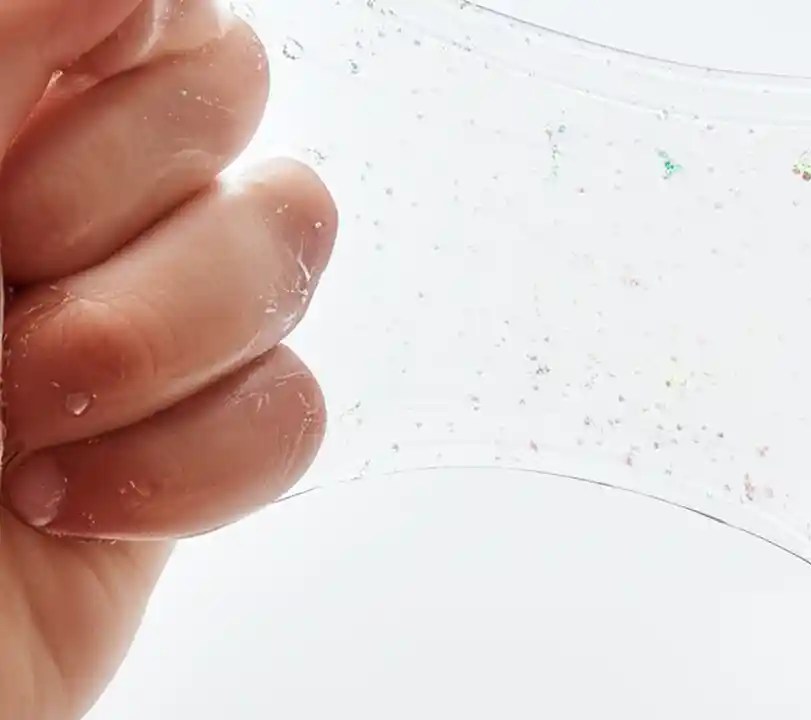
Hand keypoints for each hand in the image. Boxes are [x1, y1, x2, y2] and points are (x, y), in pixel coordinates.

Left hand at [0, 2, 334, 717]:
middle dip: (115, 212)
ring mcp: (149, 323)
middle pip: (238, 97)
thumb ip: (0, 51)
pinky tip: (83, 501)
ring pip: (292, 242)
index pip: (150, 9)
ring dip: (161, 345)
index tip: (25, 144)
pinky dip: (200, 467)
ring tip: (28, 422)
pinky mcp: (199, 444)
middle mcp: (70, 198)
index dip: (130, 52)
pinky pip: (300, 405)